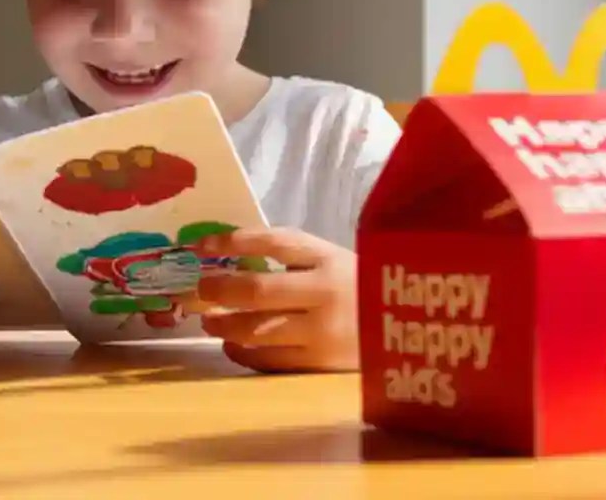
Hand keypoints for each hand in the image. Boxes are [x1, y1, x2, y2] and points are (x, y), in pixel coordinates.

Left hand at [194, 227, 357, 372]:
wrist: (406, 332)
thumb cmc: (361, 290)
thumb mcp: (334, 261)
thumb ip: (293, 260)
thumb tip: (230, 259)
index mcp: (329, 258)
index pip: (274, 242)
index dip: (234, 241)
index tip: (202, 245)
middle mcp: (324, 293)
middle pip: (258, 290)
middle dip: (219, 289)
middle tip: (200, 289)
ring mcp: (321, 332)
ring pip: (256, 330)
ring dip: (223, 325)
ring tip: (209, 321)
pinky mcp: (318, 364)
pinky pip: (267, 360)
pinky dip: (242, 352)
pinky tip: (232, 345)